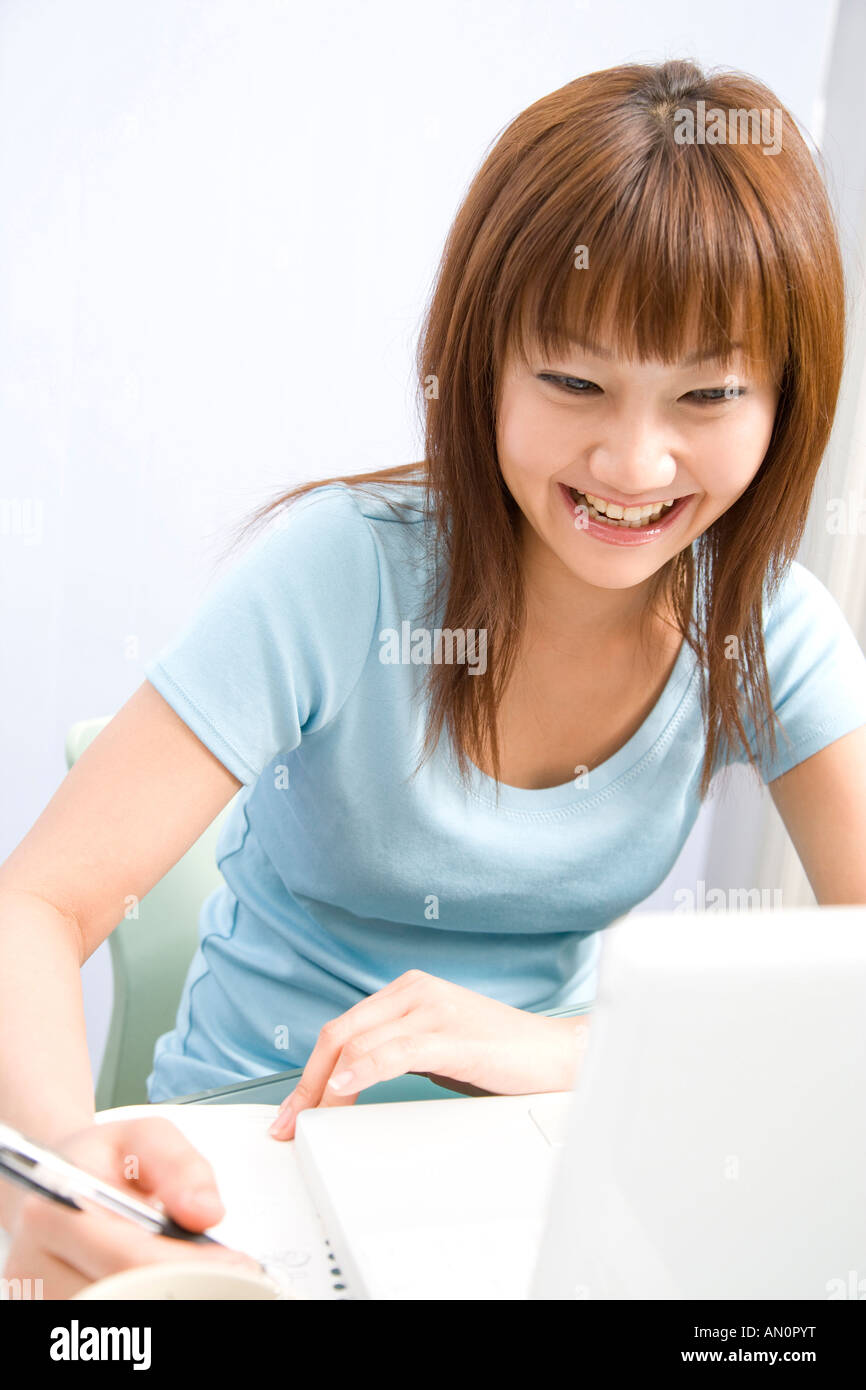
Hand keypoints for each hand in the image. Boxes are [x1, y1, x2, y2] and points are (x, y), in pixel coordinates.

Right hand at [1, 1118, 263, 1298]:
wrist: (65, 1180)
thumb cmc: (103, 1161)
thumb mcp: (146, 1137)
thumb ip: (179, 1165)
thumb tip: (204, 1211)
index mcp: (54, 1208)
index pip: (126, 1256)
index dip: (184, 1264)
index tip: (230, 1264)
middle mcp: (36, 1262)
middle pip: (123, 1295)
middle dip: (182, 1285)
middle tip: (225, 1274)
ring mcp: (42, 1296)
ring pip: (117, 1314)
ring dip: (165, 1295)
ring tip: (190, 1272)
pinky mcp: (55, 1312)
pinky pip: (110, 1325)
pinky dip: (149, 1302)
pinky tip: (165, 1283)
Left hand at [268, 969, 588, 1139]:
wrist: (558, 1056)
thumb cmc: (500, 1057)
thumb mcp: (435, 1050)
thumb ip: (395, 1055)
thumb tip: (347, 1086)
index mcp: (408, 991)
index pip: (341, 1029)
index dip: (308, 1072)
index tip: (292, 1110)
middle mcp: (415, 991)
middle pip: (340, 1034)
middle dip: (307, 1083)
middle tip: (288, 1124)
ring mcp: (434, 1008)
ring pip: (360, 1042)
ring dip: (326, 1086)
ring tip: (311, 1119)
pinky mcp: (453, 1032)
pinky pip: (396, 1050)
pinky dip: (363, 1069)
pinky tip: (346, 1088)